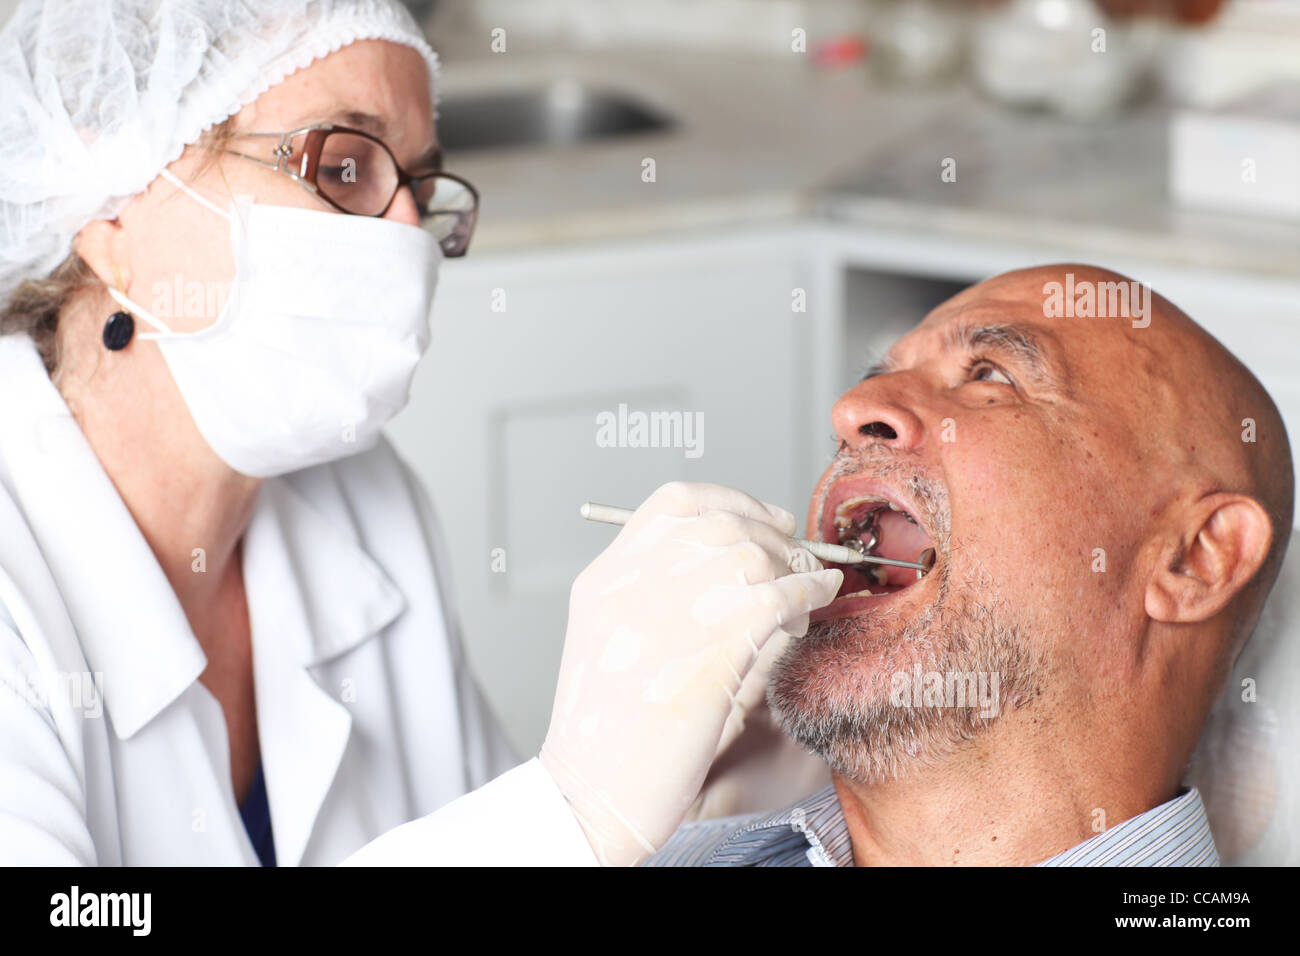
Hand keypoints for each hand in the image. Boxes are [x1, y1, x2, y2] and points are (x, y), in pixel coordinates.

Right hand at [540, 482, 841, 865]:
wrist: (592, 790)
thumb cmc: (605, 734)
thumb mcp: (610, 643)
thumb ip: (653, 599)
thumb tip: (727, 570)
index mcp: (606, 578)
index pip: (673, 504)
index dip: (727, 501)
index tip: (758, 517)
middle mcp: (635, 581)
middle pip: (720, 523)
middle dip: (769, 534)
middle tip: (794, 554)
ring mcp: (673, 607)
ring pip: (754, 553)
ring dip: (792, 565)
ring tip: (804, 590)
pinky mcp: (715, 641)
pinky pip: (782, 593)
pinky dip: (810, 590)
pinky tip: (819, 599)